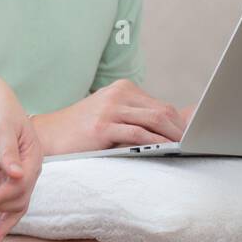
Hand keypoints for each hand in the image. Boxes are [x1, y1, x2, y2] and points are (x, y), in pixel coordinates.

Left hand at [0, 74, 43, 241]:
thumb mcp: (1, 127)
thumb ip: (8, 151)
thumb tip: (17, 175)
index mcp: (33, 155)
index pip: (21, 185)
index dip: (2, 197)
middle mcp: (29, 166)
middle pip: (20, 196)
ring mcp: (19, 170)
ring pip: (18, 201)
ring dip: (5, 217)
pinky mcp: (6, 171)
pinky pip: (8, 195)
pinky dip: (2, 209)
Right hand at [43, 79, 190, 154]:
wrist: (48, 136)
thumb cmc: (82, 131)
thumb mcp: (111, 116)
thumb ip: (138, 118)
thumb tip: (175, 127)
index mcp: (122, 89)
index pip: (161, 106)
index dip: (180, 124)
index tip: (192, 139)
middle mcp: (117, 94)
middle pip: (162, 111)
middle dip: (180, 131)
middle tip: (193, 148)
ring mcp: (109, 109)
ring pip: (154, 120)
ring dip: (172, 138)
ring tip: (183, 151)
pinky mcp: (102, 127)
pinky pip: (138, 134)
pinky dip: (155, 143)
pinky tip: (163, 152)